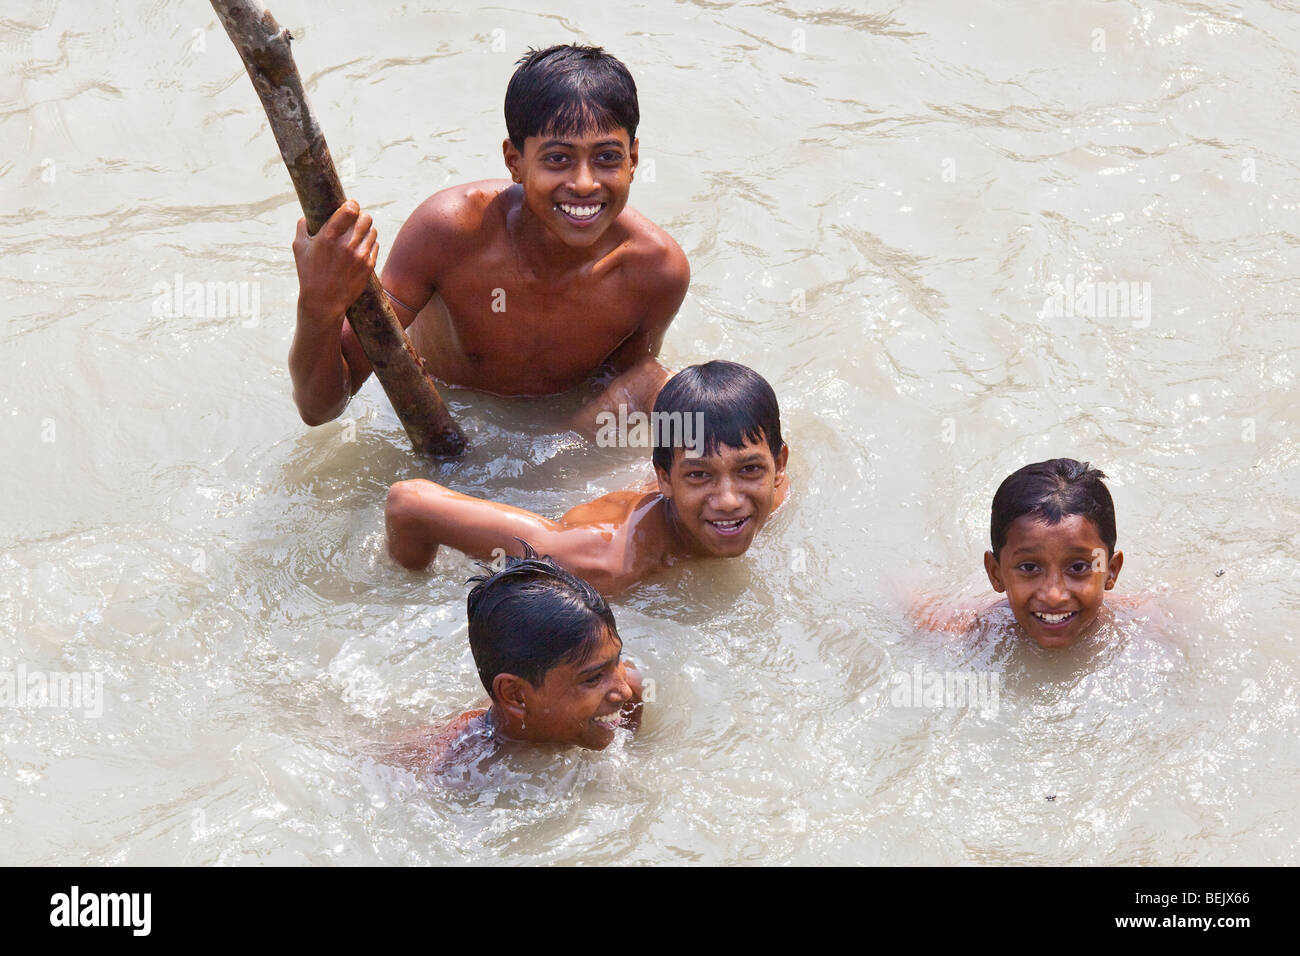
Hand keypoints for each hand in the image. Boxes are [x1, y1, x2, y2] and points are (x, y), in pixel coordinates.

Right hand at [292, 199, 378, 325]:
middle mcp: (347, 244)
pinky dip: (369, 243)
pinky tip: (361, 246)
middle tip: (356, 219)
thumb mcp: (299, 248)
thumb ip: (302, 227)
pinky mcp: (368, 266)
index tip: (350, 205)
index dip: (352, 204)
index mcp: (329, 236)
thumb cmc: (308, 273)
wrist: (323, 301)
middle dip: (361, 216)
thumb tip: (307, 216)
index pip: (350, 209)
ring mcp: (360, 256)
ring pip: (373, 231)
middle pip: (366, 218)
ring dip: (366, 229)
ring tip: (358, 233)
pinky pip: (375, 245)